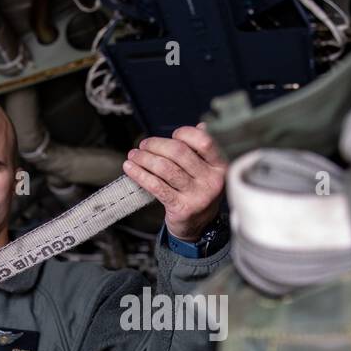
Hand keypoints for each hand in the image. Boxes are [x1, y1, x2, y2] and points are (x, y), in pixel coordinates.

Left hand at [122, 122, 226, 240]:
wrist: (199, 224)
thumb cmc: (199, 191)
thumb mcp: (208, 170)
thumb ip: (203, 149)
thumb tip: (200, 126)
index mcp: (220, 166)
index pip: (203, 141)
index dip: (184, 134)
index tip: (173, 136)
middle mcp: (211, 180)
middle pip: (179, 152)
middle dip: (156, 145)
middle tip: (143, 145)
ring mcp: (197, 196)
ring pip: (165, 168)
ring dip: (145, 159)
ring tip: (134, 155)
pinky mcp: (181, 208)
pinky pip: (156, 186)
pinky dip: (140, 174)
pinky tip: (130, 168)